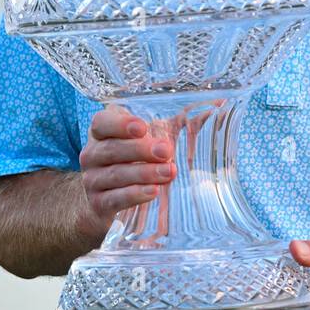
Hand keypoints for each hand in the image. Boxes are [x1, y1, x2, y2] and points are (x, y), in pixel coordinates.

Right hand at [78, 105, 175, 231]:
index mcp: (101, 132)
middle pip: (112, 149)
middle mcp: (92, 154)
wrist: (107, 200)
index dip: (120, 124)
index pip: (102, 122)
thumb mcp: (149, 138)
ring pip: (116, 174)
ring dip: (144, 173)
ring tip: (168, 173)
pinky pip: (114, 199)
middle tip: (166, 152)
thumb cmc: (133, 160)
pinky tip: (153, 192)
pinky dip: (134, 195)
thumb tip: (217, 105)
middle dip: (141, 150)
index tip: (143, 127)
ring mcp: (92, 180)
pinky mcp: (98, 204)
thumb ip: (175, 122)